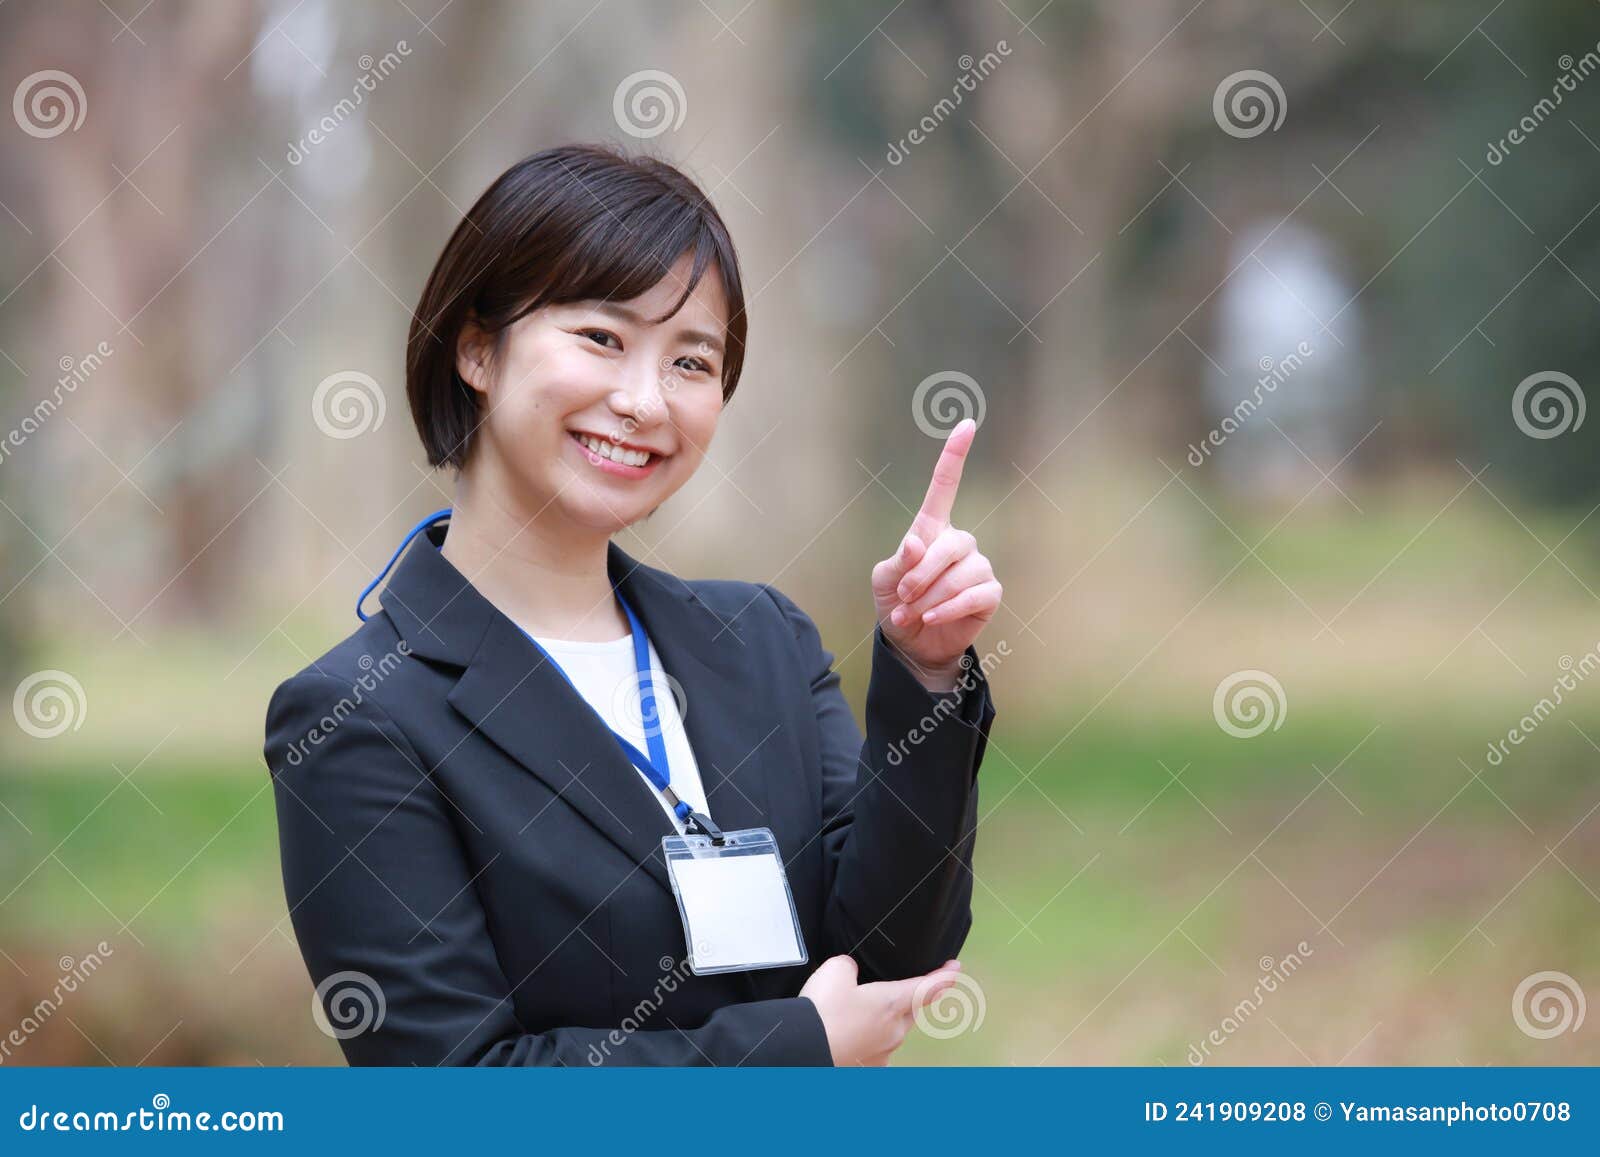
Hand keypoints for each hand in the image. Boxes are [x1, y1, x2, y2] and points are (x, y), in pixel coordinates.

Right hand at [798, 954, 962, 1065]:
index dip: (945, 976)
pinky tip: (847, 1036)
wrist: (803, 1050)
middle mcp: (894, 1031)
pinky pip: (875, 1049)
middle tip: (890, 990)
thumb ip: (850, 967)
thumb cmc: (822, 1011)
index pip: (928, 988)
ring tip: (852, 1016)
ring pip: (892, 1032)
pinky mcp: (868, 1069)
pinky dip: (866, 1040)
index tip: (955, 969)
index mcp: (892, 1003)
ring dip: (881, 1022)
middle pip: (911, 1011)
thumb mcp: (835, 969)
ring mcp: (882, 1053)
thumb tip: (850, 973)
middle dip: (907, 999)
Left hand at [871, 418, 1000, 689]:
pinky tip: (933, 618)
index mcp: (931, 530)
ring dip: (930, 598)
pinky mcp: (989, 593)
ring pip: (960, 573)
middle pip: (948, 544)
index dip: (954, 456)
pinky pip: (975, 594)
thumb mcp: (884, 580)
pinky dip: (949, 608)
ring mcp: (976, 566)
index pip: (944, 487)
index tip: (967, 424)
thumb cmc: (896, 605)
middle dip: (920, 574)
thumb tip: (915, 543)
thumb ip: (898, 561)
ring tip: (912, 615)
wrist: (912, 644)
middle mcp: (958, 543)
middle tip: (902, 598)